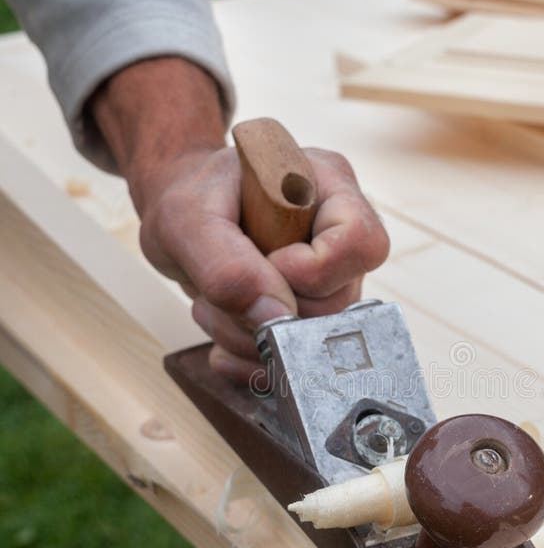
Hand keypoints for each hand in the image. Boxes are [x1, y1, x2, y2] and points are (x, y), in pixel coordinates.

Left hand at [138, 145, 388, 380]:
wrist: (179, 218)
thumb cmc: (189, 199)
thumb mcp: (188, 222)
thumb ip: (227, 266)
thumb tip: (275, 316)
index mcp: (330, 187)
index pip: (362, 243)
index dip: (314, 270)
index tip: (266, 261)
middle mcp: (340, 236)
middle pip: (339, 303)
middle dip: (271, 311)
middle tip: (221, 290)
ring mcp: (331, 279)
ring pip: (315, 338)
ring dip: (250, 337)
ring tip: (213, 303)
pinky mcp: (312, 312)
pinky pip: (295, 360)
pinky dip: (248, 358)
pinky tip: (223, 325)